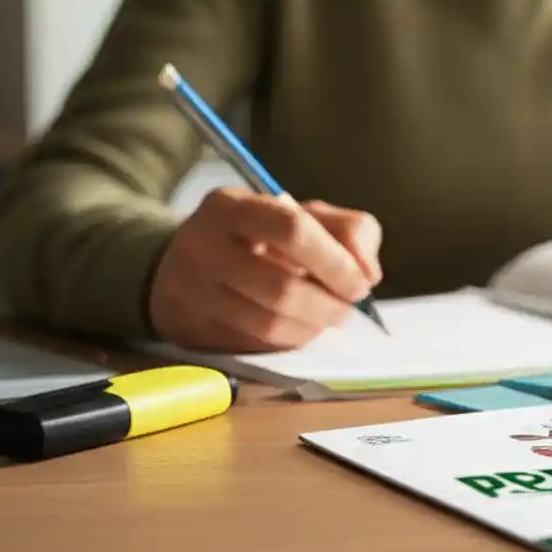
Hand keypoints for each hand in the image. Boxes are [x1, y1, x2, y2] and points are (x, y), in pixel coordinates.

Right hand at [148, 187, 382, 350]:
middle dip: (329, 306)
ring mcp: (192, 292)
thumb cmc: (259, 238)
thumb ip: (350, 230)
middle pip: (283, 288)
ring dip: (312, 328)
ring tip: (325, 319)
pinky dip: (290, 342)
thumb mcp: (304, 217)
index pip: (292, 229)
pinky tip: (297, 329)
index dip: (337, 263)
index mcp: (232, 206)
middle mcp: (203, 245)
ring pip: (270, 324)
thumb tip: (369, 273)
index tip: (360, 283)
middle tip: (346, 309)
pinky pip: (256, 346)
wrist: (183, 268)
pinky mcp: (192, 330)